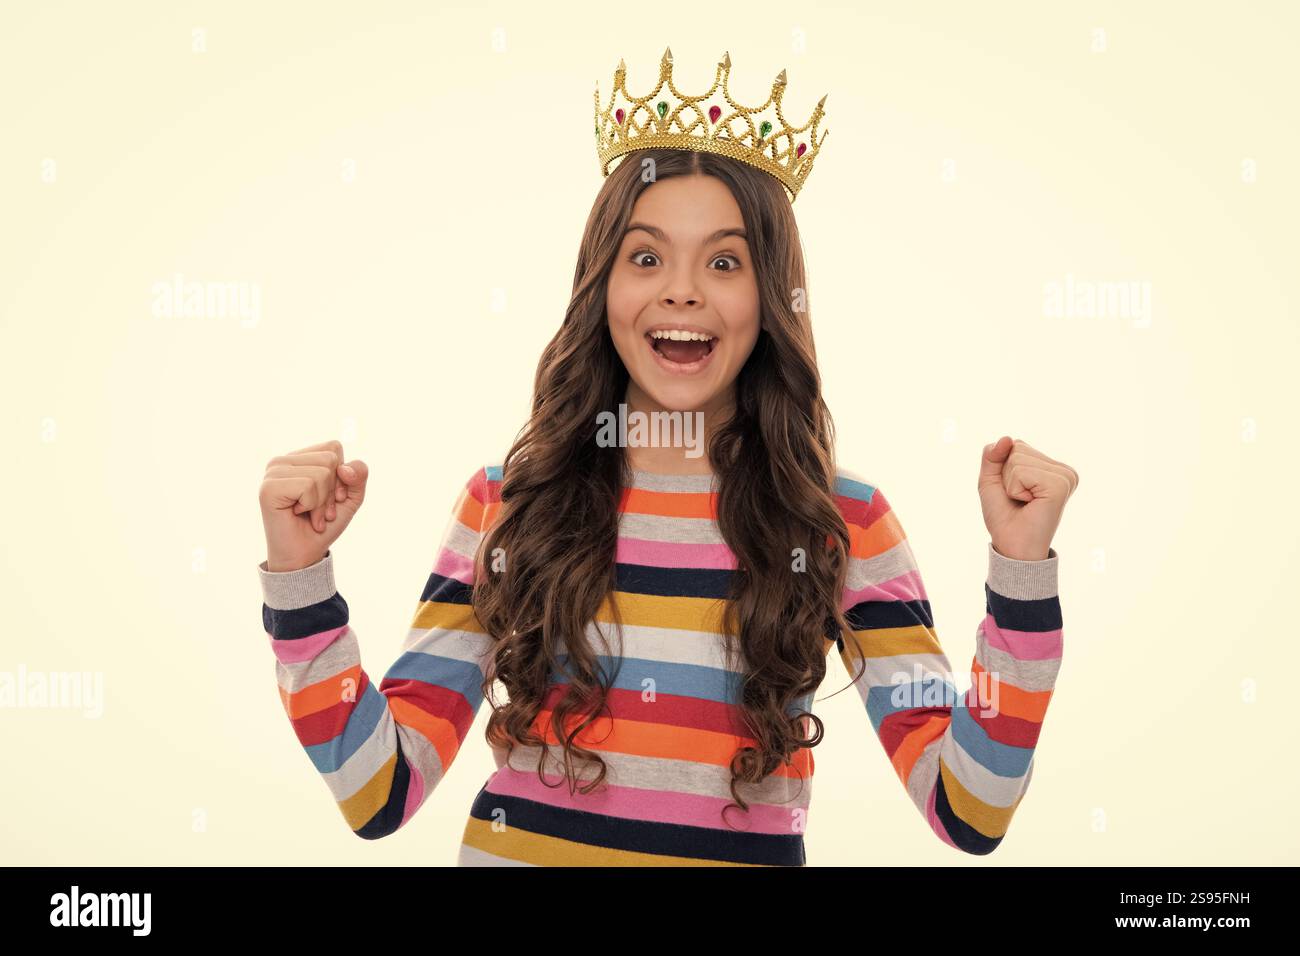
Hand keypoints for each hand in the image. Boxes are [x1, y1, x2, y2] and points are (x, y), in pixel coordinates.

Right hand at [258, 439, 369, 571]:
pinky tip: (299, 514)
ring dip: (322, 501)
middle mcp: (282, 461)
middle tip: (320, 510)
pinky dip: (312, 505)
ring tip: (310, 514)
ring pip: (321, 473)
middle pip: (329, 459)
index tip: (331, 498)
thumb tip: (343, 468)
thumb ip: (358, 475)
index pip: (333, 447)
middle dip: (332, 491)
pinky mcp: (268, 488)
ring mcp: (272, 472)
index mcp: (299, 458)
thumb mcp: (350, 497)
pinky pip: (308, 485)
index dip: (341, 476)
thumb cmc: (324, 525)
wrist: (304, 555)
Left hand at [978, 436, 1077, 560]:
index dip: (1003, 469)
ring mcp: (1064, 476)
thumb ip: (992, 455)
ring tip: (1024, 502)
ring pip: (1018, 458)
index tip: (1014, 492)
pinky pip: (1021, 471)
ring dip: (1010, 484)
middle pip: (1017, 448)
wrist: (1012, 545)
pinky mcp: (1060, 484)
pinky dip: (1015, 488)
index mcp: (1051, 467)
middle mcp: (1062, 470)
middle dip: (1006, 475)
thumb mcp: (991, 479)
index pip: (1016, 444)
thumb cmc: (1004, 515)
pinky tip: (1029, 504)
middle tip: (1018, 499)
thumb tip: (1007, 438)